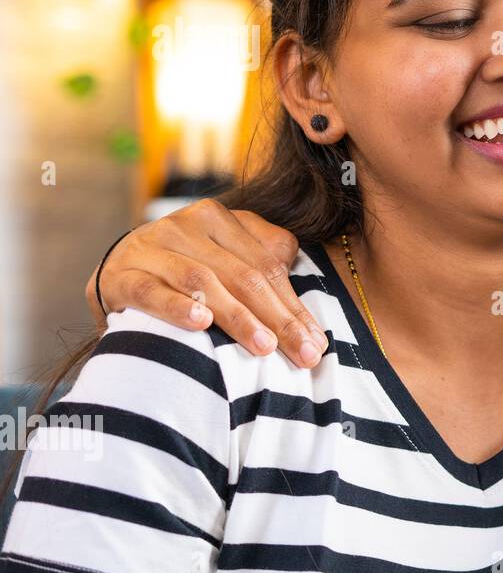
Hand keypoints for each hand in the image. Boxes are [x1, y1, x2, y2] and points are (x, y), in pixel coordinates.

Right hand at [86, 199, 328, 367]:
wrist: (115, 273)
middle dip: (278, 318)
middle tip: (302, 354)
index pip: (267, 265)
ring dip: (237, 316)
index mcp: (219, 218)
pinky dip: (176, 307)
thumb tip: (309, 319)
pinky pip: (151, 291)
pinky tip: (200, 323)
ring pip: (203, 282)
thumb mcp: (227, 259)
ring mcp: (151, 248)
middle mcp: (185, 226)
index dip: (295, 306)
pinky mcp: (120, 275)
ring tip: (264, 346)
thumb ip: (266, 269)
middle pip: (243, 275)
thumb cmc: (184, 273)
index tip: (317, 344)